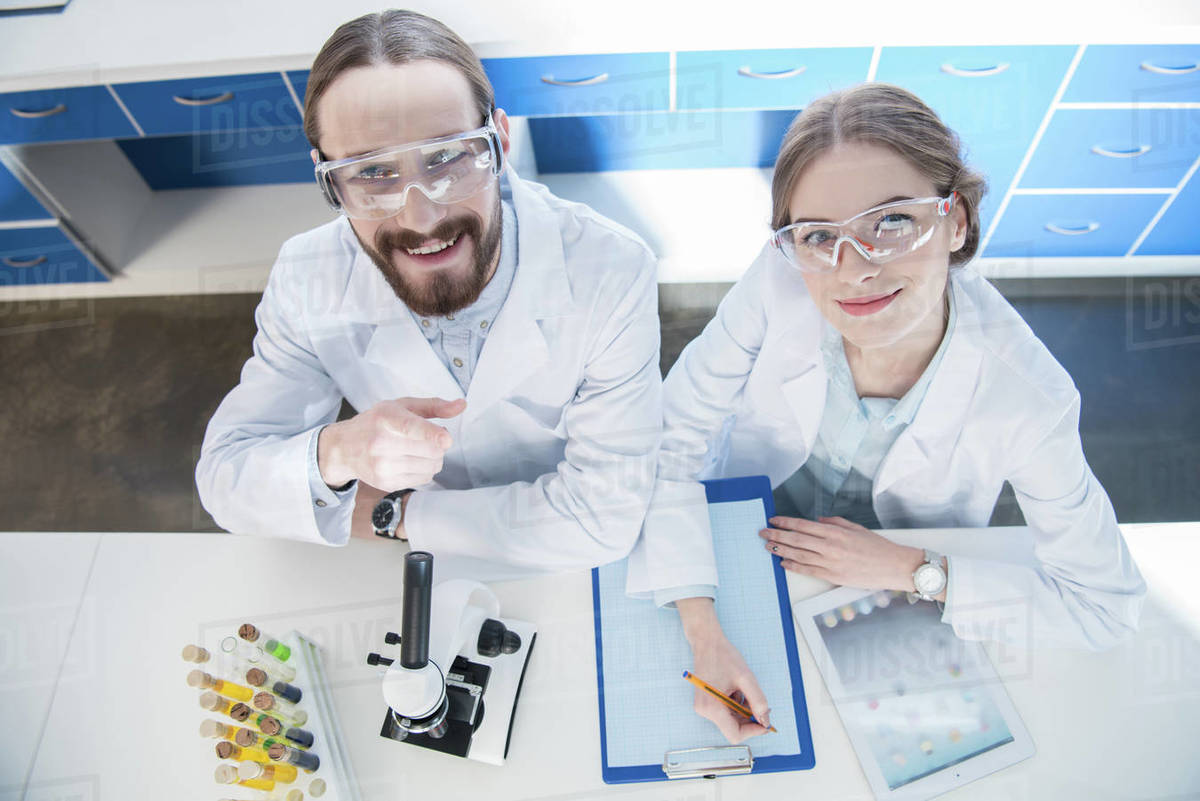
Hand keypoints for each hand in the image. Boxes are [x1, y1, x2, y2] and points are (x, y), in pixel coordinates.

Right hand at [318, 397, 465, 489]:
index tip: (446, 439)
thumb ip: (434, 406)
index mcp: (386, 418)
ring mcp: (382, 466)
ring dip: (434, 458)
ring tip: (418, 449)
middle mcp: (381, 443)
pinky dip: (425, 470)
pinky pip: (424, 479)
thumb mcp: (401, 406)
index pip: (409, 427)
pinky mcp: (386, 483)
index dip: (430, 433)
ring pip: (432, 466)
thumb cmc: (377, 422)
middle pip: (432, 450)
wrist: (344, 448)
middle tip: (429, 438)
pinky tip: (411, 461)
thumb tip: (462, 405)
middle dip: (439, 444)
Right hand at [676, 598, 770, 743]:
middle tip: (762, 705)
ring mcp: (704, 708)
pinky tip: (737, 688)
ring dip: (743, 710)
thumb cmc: (723, 657)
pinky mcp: (706, 702)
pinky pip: (726, 712)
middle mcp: (705, 711)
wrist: (707, 642)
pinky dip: (736, 704)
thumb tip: (765, 720)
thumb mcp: (745, 678)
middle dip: (749, 719)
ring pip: (731, 720)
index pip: (735, 734)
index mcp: (712, 708)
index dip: (753, 731)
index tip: (766, 722)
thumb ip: (758, 701)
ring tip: (745, 690)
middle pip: (733, 728)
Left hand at [760, 515, 923, 591]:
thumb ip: (835, 522)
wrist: (893, 566)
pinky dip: (793, 566)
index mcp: (835, 532)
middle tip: (763, 533)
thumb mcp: (856, 528)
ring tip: (768, 547)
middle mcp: (830, 546)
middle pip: (796, 540)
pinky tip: (783, 563)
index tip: (773, 520)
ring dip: (780, 550)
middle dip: (776, 535)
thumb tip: (818, 520)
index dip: (785, 522)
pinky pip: (808, 570)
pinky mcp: (833, 576)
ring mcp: (830, 562)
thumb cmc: (878, 547)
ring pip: (798, 555)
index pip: (803, 525)